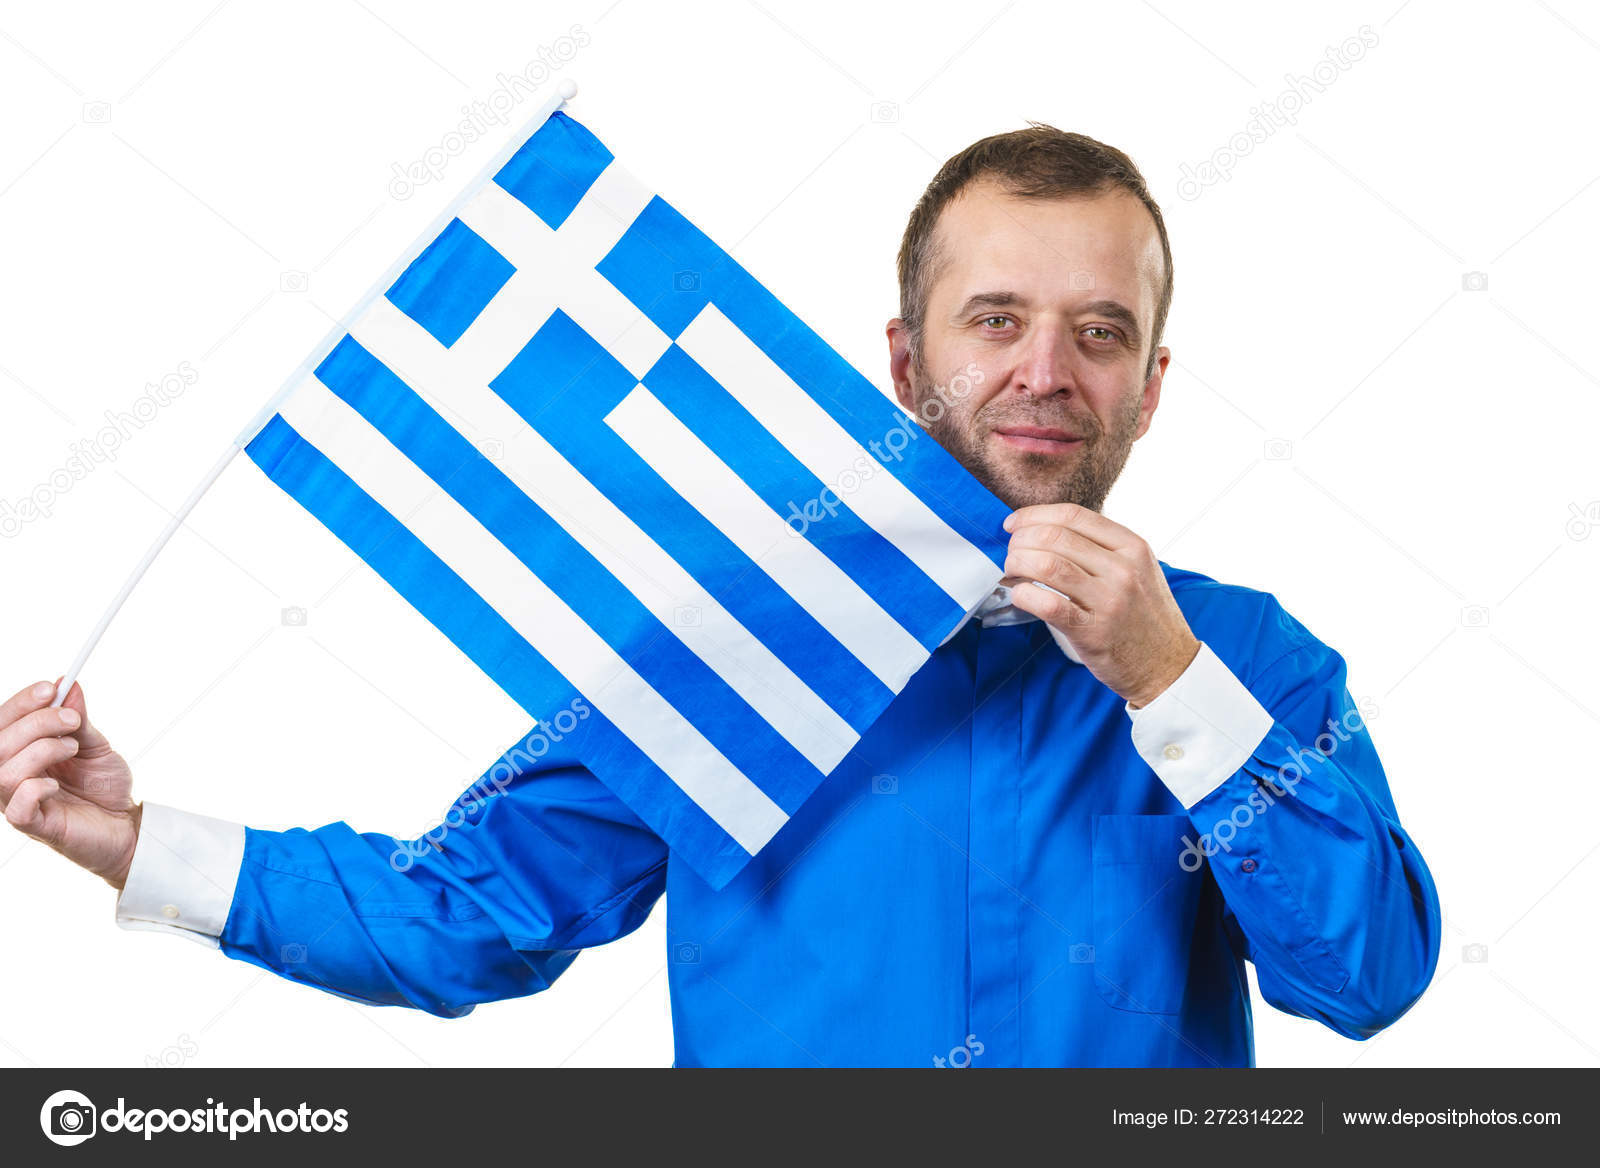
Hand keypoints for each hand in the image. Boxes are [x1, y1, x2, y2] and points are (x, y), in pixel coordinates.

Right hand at [0, 680, 139, 888]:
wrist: (127, 824)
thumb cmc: (105, 786)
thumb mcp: (95, 744)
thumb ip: (78, 719)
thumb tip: (67, 685)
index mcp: (20, 754)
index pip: (1, 724)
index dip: (19, 703)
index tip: (49, 688)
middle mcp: (12, 777)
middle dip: (35, 722)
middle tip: (72, 720)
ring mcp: (19, 802)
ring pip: (3, 772)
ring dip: (42, 750)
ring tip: (73, 748)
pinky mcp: (35, 826)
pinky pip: (17, 807)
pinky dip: (36, 788)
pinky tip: (56, 784)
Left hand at [1001, 503, 1199, 708]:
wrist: (1169, 666)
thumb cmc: (1146, 616)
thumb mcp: (1139, 570)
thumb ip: (1103, 548)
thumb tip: (1046, 531)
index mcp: (1133, 547)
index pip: (1074, 515)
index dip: (1034, 515)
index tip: (1014, 524)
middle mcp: (1123, 569)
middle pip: (1055, 537)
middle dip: (1021, 541)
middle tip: (1010, 552)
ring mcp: (1109, 600)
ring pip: (1048, 565)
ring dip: (1018, 564)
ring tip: (1011, 571)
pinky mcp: (1094, 632)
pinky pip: (1049, 604)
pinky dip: (1024, 595)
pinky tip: (1019, 595)